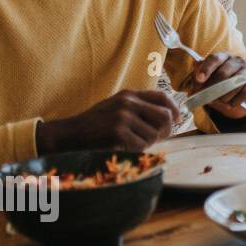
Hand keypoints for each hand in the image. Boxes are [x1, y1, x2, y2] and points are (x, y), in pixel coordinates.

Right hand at [36, 90, 181, 154]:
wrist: (68, 134)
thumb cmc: (95, 125)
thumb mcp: (116, 108)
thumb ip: (139, 109)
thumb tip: (170, 119)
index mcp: (129, 95)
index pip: (163, 97)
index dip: (175, 109)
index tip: (177, 120)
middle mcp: (128, 103)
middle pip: (165, 117)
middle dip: (165, 131)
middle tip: (157, 139)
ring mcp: (123, 117)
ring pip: (154, 135)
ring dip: (147, 144)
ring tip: (132, 143)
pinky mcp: (118, 132)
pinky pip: (141, 145)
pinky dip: (136, 150)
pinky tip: (124, 148)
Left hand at [184, 53, 245, 118]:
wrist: (238, 97)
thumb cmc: (220, 86)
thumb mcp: (207, 81)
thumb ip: (199, 76)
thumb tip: (196, 76)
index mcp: (224, 57)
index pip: (215, 59)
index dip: (206, 69)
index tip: (199, 80)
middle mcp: (238, 61)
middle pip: (223, 73)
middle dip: (213, 88)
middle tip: (207, 97)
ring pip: (233, 85)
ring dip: (223, 97)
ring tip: (220, 101)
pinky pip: (244, 93)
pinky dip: (235, 101)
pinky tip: (231, 103)